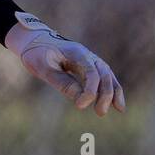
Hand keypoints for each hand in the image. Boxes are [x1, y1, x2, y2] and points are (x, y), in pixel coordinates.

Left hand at [5, 13, 124, 115]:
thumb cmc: (37, 53)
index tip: (80, 106)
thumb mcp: (44, 68)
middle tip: (100, 113)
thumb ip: (62, 82)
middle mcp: (88, 55)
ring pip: (108, 76)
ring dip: (113, 93)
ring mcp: (90, 60)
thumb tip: (80, 100)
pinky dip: (112, 90)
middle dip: (105, 94)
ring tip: (119, 110)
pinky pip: (105, 79)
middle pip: (104, 74)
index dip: (90, 90)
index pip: (90, 71)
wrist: (35, 41)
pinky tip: (117, 104)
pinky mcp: (89, 68)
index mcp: (76, 52)